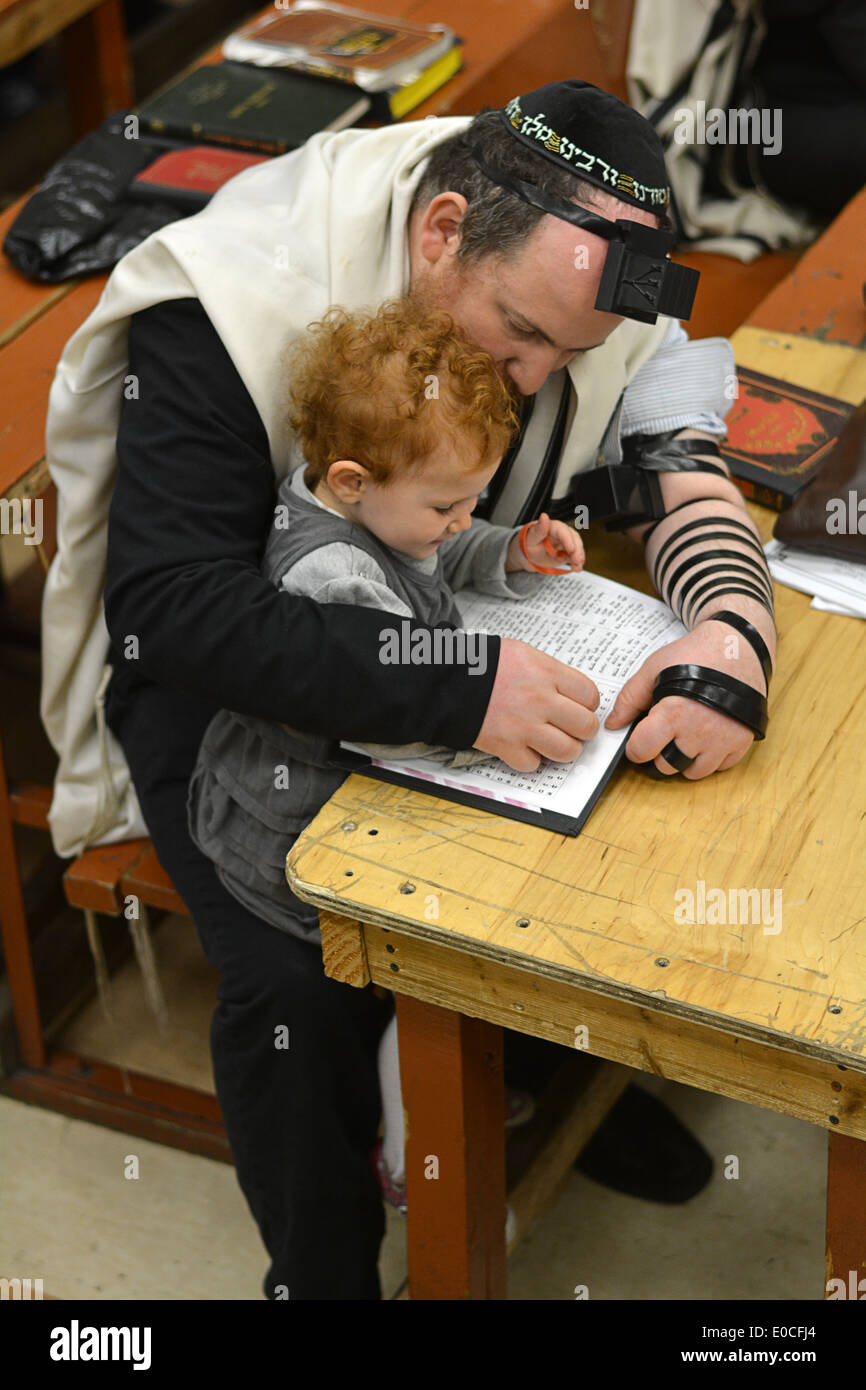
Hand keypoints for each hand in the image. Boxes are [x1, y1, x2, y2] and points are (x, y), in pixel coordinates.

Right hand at [474, 637, 598, 771]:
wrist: (447, 681)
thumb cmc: (483, 665)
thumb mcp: (523, 654)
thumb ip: (551, 673)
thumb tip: (572, 693)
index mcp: (546, 674)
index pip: (590, 696)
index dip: (587, 704)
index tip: (579, 706)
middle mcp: (540, 701)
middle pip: (586, 726)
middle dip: (582, 729)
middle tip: (571, 727)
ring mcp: (524, 726)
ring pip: (567, 751)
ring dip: (563, 749)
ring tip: (553, 741)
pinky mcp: (506, 746)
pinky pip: (533, 764)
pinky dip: (530, 759)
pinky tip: (524, 746)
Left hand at [507, 513, 585, 572]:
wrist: (529, 554)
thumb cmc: (529, 543)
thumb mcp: (531, 538)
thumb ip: (539, 529)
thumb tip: (544, 516)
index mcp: (553, 527)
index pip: (562, 531)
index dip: (568, 539)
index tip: (571, 549)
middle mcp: (562, 533)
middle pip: (574, 539)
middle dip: (576, 550)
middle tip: (575, 560)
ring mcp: (567, 543)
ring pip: (577, 548)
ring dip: (579, 557)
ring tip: (576, 566)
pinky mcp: (569, 553)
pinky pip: (576, 557)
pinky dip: (578, 563)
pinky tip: (577, 568)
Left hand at [604, 620, 768, 777]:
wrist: (737, 646)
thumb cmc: (696, 654)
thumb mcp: (653, 668)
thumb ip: (629, 698)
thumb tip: (613, 724)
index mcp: (673, 714)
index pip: (642, 751)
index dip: (634, 747)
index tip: (638, 740)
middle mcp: (698, 732)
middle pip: (666, 766)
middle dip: (658, 753)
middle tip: (662, 734)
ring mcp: (723, 739)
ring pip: (693, 772)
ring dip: (684, 760)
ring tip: (684, 736)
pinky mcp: (742, 741)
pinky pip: (720, 767)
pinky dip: (710, 758)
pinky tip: (706, 737)